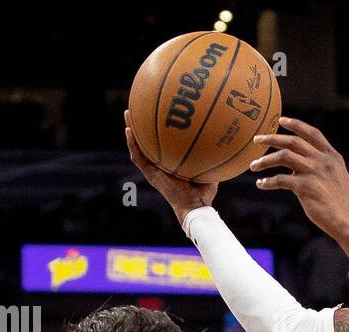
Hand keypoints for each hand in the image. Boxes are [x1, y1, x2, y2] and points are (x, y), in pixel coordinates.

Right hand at [124, 110, 217, 224]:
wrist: (194, 207)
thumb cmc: (204, 193)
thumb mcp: (209, 170)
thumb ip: (211, 155)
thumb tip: (220, 139)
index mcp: (170, 165)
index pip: (162, 145)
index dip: (158, 131)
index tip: (158, 115)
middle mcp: (160, 166)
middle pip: (148, 142)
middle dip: (143, 125)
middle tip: (139, 108)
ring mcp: (154, 170)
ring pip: (139, 147)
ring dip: (132, 130)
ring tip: (128, 113)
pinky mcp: (151, 175)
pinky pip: (138, 157)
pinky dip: (133, 143)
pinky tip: (129, 130)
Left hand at [250, 117, 348, 237]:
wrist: (345, 219)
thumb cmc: (340, 201)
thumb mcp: (338, 175)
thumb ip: (324, 163)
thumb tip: (308, 158)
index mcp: (330, 156)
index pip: (312, 133)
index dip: (296, 124)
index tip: (281, 120)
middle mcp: (321, 160)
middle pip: (292, 141)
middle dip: (272, 138)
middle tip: (257, 139)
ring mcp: (313, 172)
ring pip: (283, 156)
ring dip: (265, 160)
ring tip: (253, 165)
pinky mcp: (304, 187)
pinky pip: (280, 179)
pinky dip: (268, 182)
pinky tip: (261, 184)